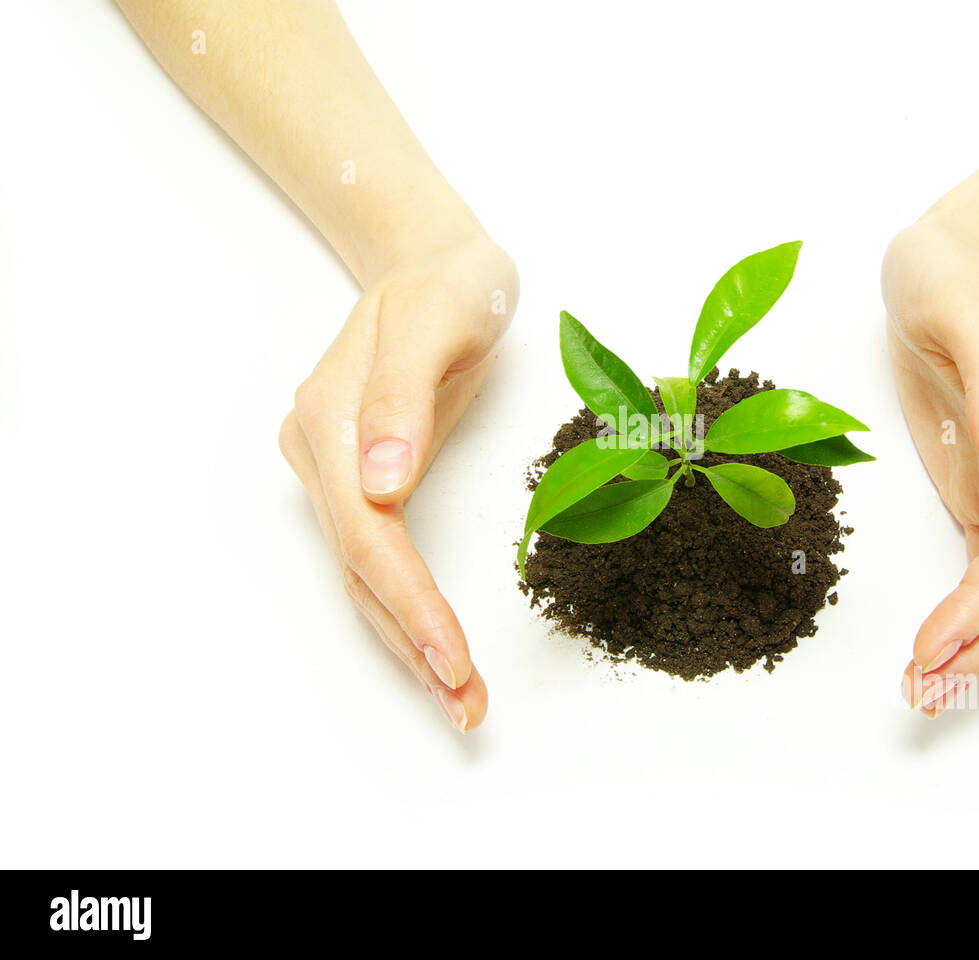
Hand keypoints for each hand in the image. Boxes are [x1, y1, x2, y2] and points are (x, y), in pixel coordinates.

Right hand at [279, 234, 517, 730]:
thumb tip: (382, 484)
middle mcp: (322, 454)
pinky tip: (436, 650)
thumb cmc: (446, 283)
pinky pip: (380, 558)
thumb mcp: (438, 316)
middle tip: (466, 706)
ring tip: (460, 703)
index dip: (409, 600)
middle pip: (362, 569)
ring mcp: (335, 470)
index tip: (451, 659)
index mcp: (331, 419)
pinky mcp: (360, 480)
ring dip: (408, 642)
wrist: (433, 263)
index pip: (369, 532)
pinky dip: (407, 609)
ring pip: (364, 576)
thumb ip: (402, 398)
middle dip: (414, 642)